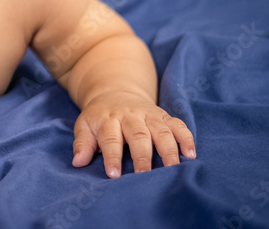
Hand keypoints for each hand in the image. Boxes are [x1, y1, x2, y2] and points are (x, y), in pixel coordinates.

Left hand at [72, 91, 195, 176]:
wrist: (114, 91)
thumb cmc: (99, 117)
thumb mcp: (85, 125)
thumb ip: (82, 143)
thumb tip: (78, 162)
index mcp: (108, 119)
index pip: (110, 139)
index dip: (112, 156)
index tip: (114, 174)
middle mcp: (130, 116)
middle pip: (138, 134)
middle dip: (142, 155)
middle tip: (144, 176)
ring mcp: (148, 115)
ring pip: (160, 130)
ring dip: (168, 149)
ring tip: (173, 168)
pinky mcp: (163, 116)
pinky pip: (177, 124)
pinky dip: (186, 137)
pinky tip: (190, 153)